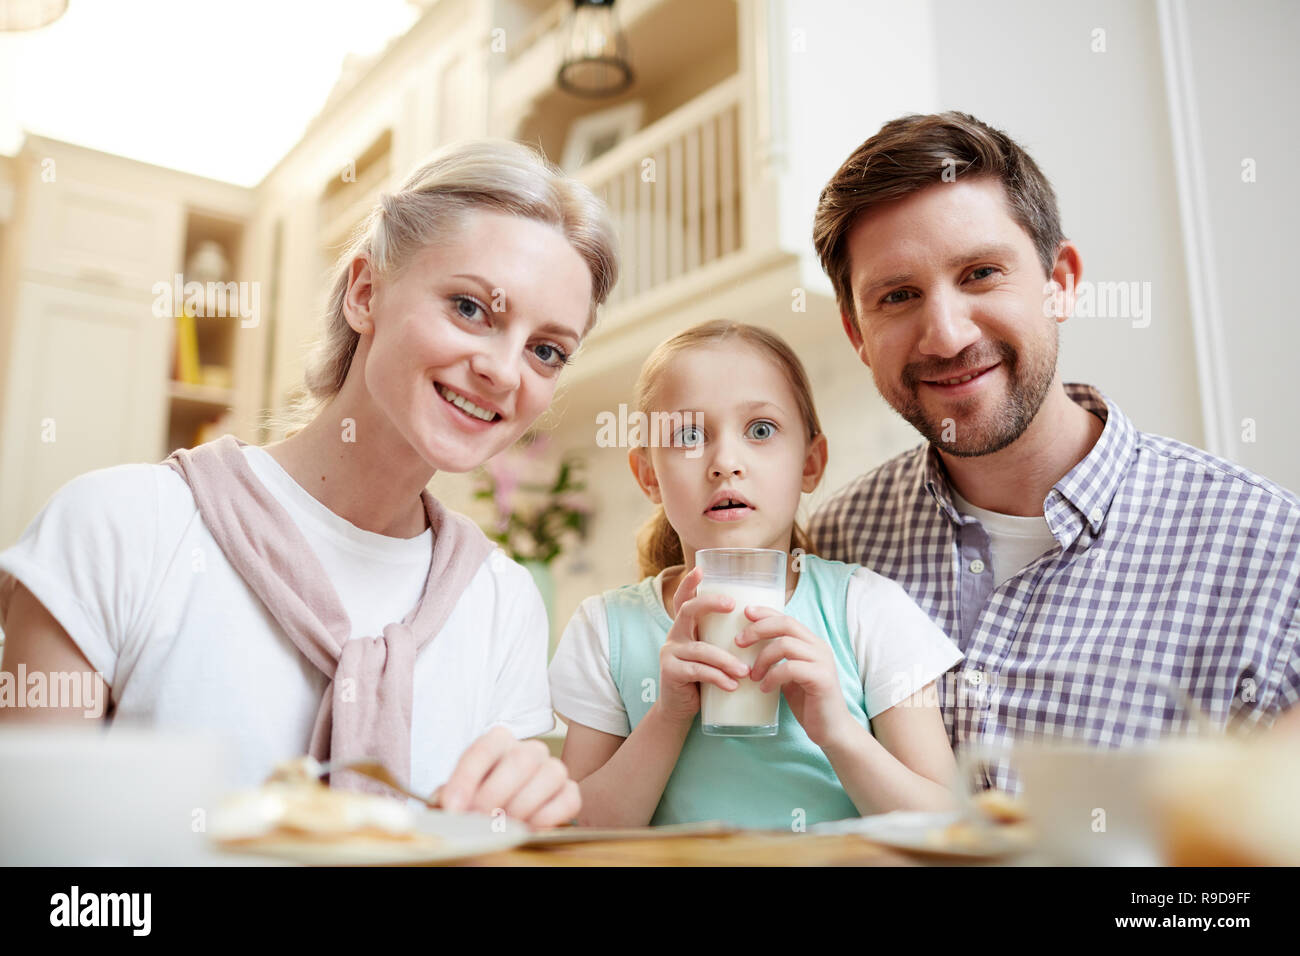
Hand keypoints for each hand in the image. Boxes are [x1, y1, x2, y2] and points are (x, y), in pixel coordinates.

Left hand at [433, 725, 578, 828]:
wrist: (496, 821)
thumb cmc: (476, 805)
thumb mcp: (458, 799)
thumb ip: (453, 797)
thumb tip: (451, 804)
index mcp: (498, 742)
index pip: (484, 749)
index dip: (467, 778)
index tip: (453, 807)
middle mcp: (529, 750)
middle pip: (521, 759)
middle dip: (496, 793)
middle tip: (479, 819)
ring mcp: (552, 770)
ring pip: (550, 774)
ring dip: (523, 805)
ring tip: (504, 825)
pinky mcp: (568, 792)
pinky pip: (569, 798)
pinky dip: (549, 815)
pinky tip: (528, 828)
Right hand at [654, 566, 750, 726]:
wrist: (681, 710)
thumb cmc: (704, 679)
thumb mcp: (712, 655)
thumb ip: (724, 640)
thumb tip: (762, 625)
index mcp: (685, 627)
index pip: (684, 600)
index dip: (690, 584)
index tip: (700, 569)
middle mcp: (674, 635)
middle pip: (688, 611)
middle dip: (710, 604)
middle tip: (732, 605)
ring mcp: (670, 653)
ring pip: (701, 649)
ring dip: (727, 660)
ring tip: (746, 671)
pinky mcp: (671, 673)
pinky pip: (698, 671)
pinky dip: (718, 677)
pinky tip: (732, 685)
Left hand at [740, 606, 853, 747]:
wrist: (831, 730)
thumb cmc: (808, 702)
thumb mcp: (789, 675)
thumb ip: (778, 659)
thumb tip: (749, 648)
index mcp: (812, 643)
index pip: (787, 618)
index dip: (765, 612)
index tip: (745, 613)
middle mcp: (819, 647)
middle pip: (785, 624)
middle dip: (758, 629)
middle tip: (739, 642)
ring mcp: (823, 662)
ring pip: (785, 644)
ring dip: (762, 658)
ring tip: (752, 675)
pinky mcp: (822, 679)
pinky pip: (790, 668)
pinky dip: (772, 676)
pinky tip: (764, 688)